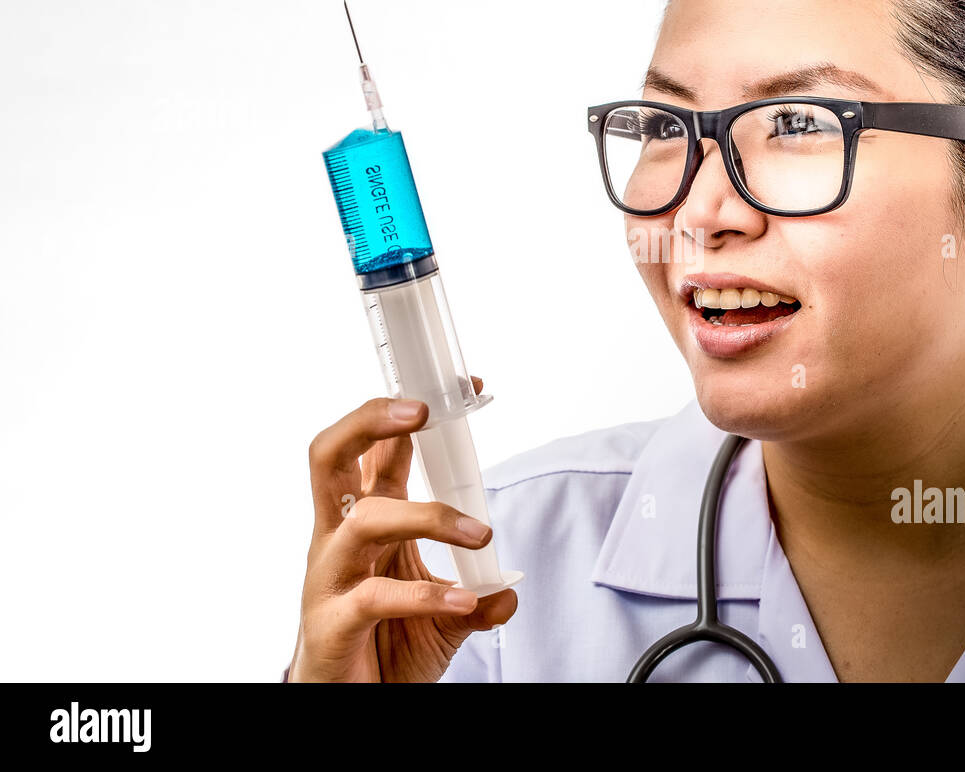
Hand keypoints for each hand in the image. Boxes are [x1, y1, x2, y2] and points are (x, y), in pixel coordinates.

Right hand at [288, 376, 516, 681]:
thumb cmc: (383, 647)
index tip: (466, 389)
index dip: (409, 413)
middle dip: (370, 420)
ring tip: (479, 535)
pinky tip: (463, 602)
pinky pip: (375, 595)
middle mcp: (339, 539)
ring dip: (429, 517)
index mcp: (365, 522)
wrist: (351, 704)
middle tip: (420, 411)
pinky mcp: (332, 621)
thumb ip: (473, 596)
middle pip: (332, 456)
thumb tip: (506, 593)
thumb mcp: (441, 615)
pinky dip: (426, 596)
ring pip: (365, 519)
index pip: (380, 451)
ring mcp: (330, 577)